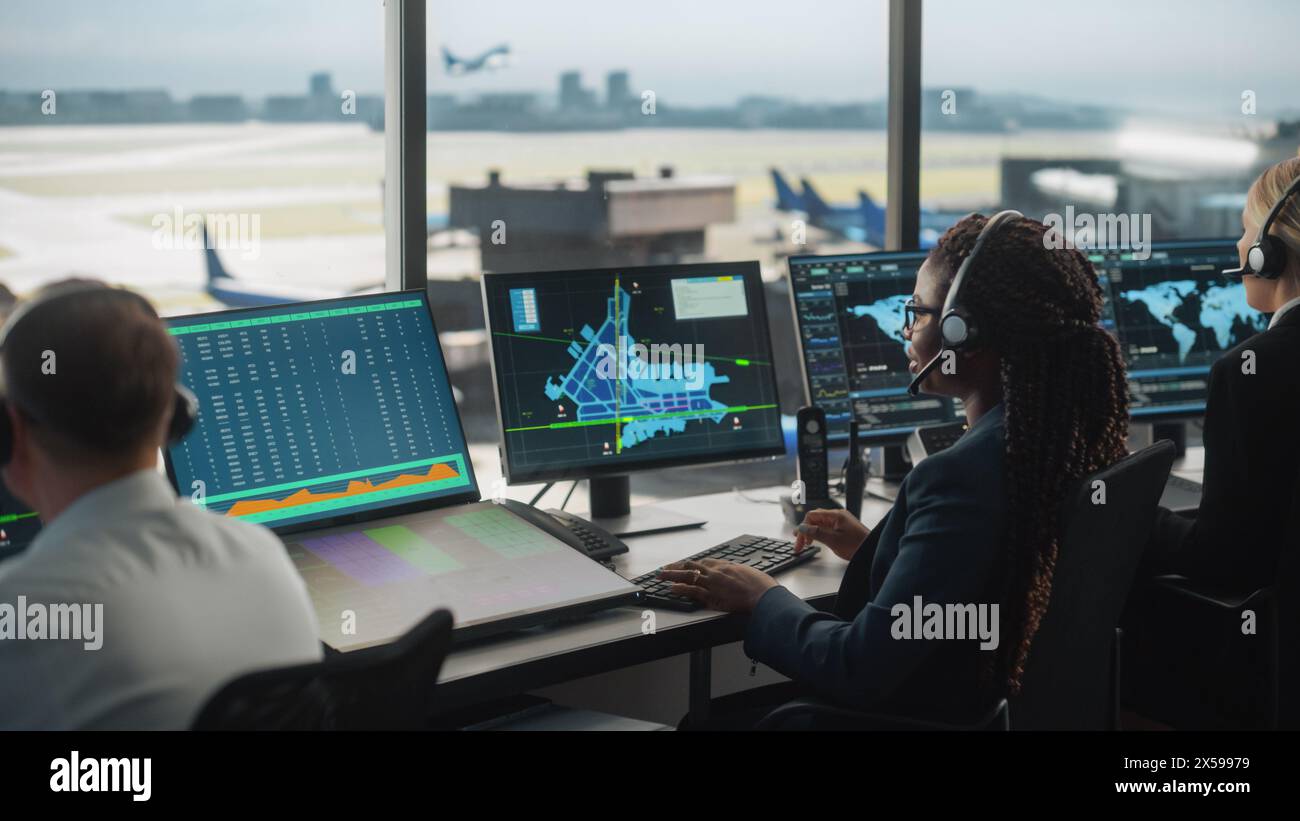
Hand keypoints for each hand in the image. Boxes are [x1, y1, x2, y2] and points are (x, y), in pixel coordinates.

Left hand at [657, 558, 777, 612]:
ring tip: (660, 575)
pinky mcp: (713, 596)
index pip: (704, 562)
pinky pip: (693, 591)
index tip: (684, 565)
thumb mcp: (749, 573)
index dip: (691, 564)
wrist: (764, 595)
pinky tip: (672, 588)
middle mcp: (717, 572)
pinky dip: (681, 589)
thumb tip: (738, 575)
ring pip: (688, 576)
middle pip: (692, 566)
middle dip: (676, 567)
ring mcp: (713, 583)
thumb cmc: (762, 586)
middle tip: (664, 568)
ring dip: (672, 576)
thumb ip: (739, 573)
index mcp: (726, 565)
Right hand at [794, 508, 869, 560]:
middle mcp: (838, 515)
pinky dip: (819, 534)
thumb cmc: (857, 545)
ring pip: (820, 523)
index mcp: (836, 515)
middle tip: (799, 544)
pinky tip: (816, 541)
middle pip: (815, 519)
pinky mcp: (843, 528)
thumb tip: (802, 528)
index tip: (799, 539)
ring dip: (811, 533)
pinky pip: (826, 527)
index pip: (812, 515)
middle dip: (805, 530)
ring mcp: (840, 521)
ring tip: (806, 544)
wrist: (872, 550)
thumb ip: (816, 533)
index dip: (803, 527)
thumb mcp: (833, 540)